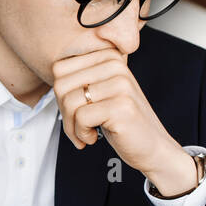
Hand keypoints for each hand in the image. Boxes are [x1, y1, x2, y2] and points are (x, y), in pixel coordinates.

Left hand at [51, 47, 196, 195]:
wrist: (152, 147)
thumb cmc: (122, 122)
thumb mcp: (99, 93)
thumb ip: (79, 79)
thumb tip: (54, 73)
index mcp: (108, 58)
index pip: (60, 69)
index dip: (60, 95)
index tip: (74, 111)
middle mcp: (116, 66)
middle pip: (61, 85)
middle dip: (63, 112)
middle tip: (76, 126)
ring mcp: (120, 85)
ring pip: (69, 102)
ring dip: (71, 126)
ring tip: (85, 133)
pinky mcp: (121, 106)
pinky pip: (81, 117)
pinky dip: (81, 133)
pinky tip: (93, 137)